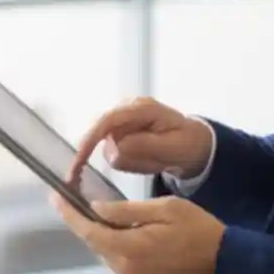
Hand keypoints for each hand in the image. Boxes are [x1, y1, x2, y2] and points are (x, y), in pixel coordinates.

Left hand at [50, 193, 224, 273]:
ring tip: (101, 212)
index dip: (70, 214)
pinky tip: (124, 231)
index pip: (88, 230)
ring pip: (107, 252)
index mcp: (129, 247)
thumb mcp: (165, 208)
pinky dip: (116, 244)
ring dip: (101, 233)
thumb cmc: (198, 229)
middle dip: (84, 221)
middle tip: (76, 200)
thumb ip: (128, 210)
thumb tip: (98, 208)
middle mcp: (125, 267)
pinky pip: (120, 260)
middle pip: (95, 242)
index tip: (56, 197)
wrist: (224, 262)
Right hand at [68, 96, 211, 181]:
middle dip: (121, 156)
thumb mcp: (172, 147)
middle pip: (104, 137)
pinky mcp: (122, 133)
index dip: (89, 142)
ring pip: (110, 149)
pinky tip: (149, 158)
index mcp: (141, 108)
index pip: (106, 121)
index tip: (77, 165)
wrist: (196, 144)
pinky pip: (115, 154)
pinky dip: (131, 162)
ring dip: (130, 160)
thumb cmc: (188, 143)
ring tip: (156, 159)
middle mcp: (127, 109)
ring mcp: (124, 121)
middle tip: (149, 163)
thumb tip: (113, 149)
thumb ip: (143, 146)